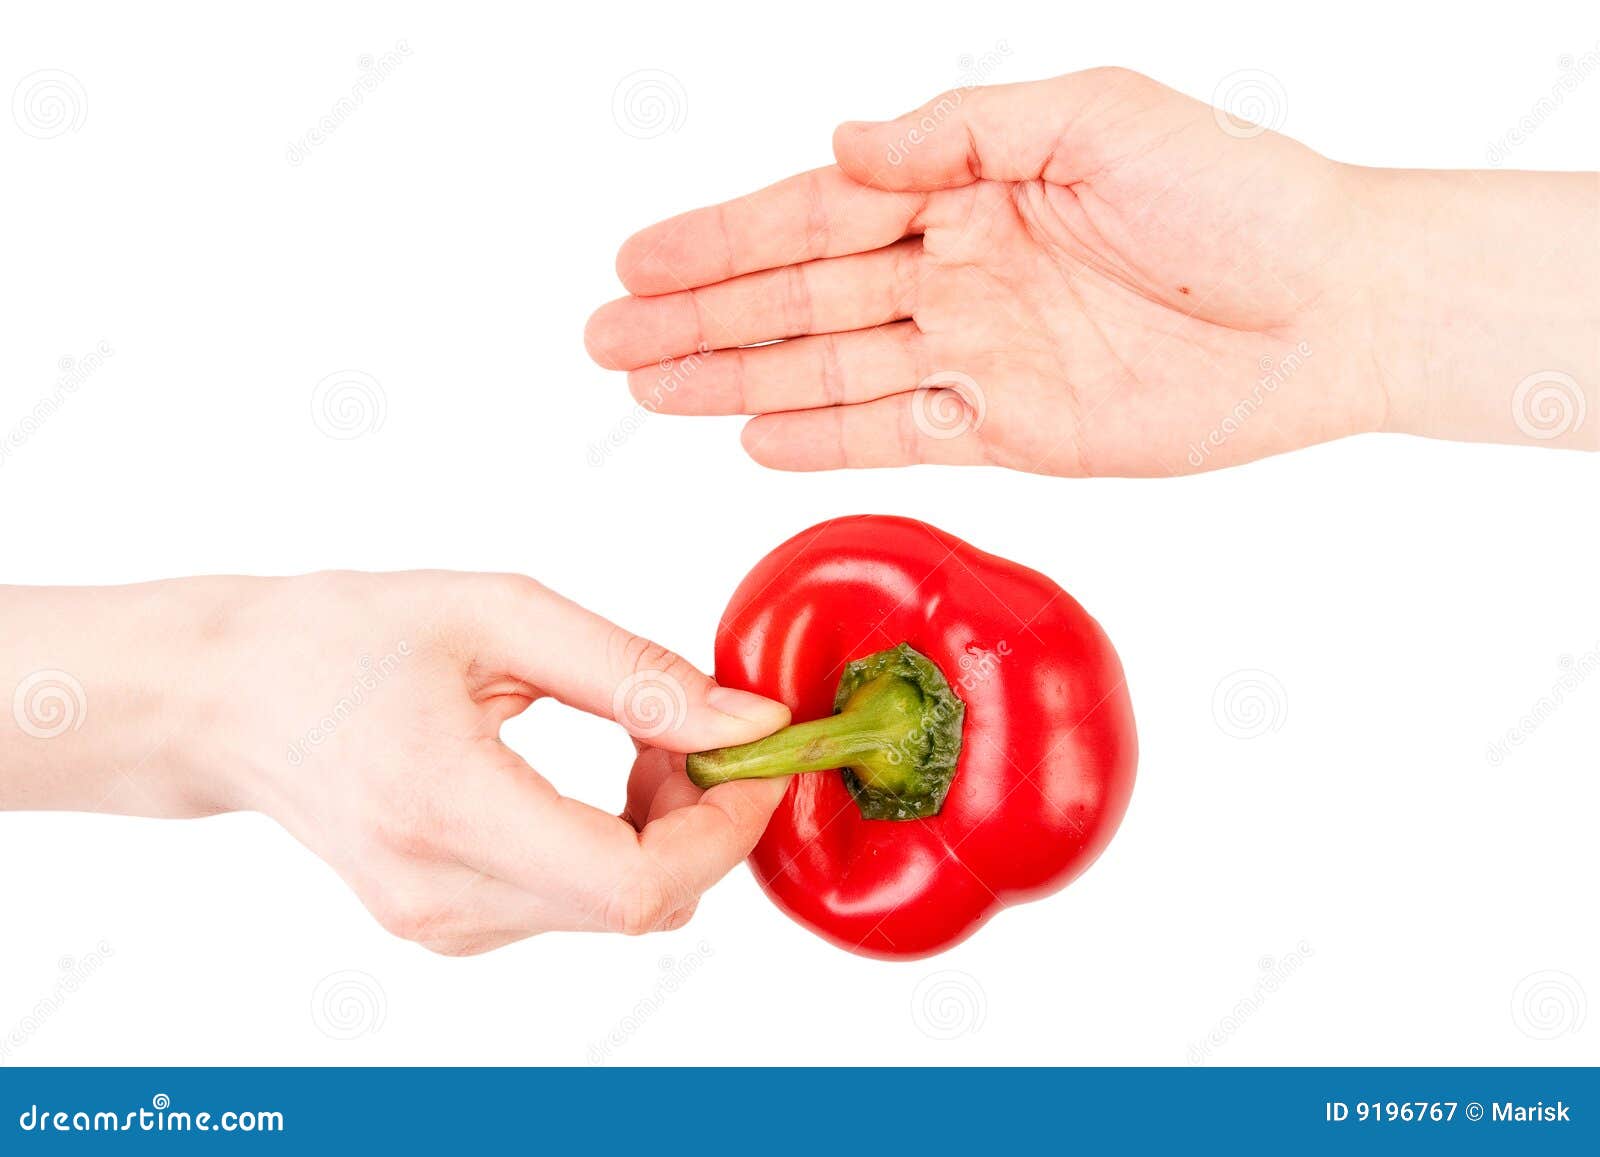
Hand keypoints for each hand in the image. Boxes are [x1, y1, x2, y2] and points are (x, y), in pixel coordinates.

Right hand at [0, 573, 790, 954]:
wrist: (230, 698)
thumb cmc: (345, 639)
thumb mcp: (500, 614)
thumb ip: (634, 672)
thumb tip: (746, 720)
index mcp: (447, 807)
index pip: (634, 883)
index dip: (724, 829)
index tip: (757, 756)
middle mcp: (443, 893)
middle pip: (644, 905)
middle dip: (707, 819)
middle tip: (695, 728)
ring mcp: (443, 924)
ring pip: (622, 910)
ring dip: (668, 830)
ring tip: (640, 737)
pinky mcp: (450, 926)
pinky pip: (580, 906)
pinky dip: (623, 845)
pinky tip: (602, 777)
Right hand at [586, 68, 1596, 473]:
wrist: (1327, 306)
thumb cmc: (1231, 194)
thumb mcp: (1095, 118)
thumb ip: (961, 136)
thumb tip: (846, 143)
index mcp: (968, 188)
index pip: (817, 214)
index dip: (722, 239)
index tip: (639, 259)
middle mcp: (958, 271)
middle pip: (801, 298)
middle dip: (701, 315)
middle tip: (607, 334)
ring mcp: (978, 353)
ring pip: (830, 368)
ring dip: (737, 379)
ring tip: (650, 387)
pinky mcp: (1011, 428)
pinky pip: (897, 432)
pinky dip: (826, 438)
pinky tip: (756, 438)